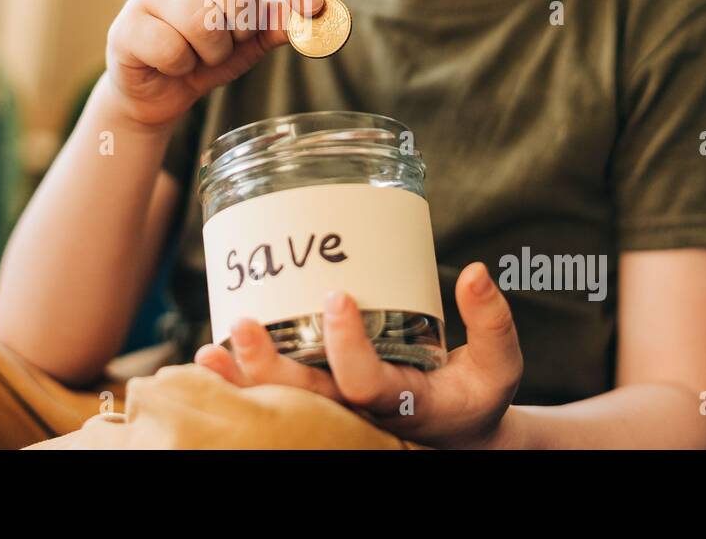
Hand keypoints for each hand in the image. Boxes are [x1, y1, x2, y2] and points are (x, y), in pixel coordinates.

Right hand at [105, 0, 322, 127]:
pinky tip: (173, 65)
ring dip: (214, 52)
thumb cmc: (206, 52)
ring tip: (201, 55)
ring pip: (205, 21)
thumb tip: (318, 13)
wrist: (156, 90)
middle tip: (231, 40)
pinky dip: (183, 67)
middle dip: (245, 25)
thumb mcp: (252, 38)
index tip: (315, 7)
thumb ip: (280, 22)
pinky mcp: (126, 27)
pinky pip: (173, 50)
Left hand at [194, 262, 523, 448]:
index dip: (348, 345)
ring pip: (282, 405)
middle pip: (308, 401)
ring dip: (243, 379)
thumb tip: (474, 272)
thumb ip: (491, 322)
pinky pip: (271, 400)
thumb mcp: (498, 365)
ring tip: (210, 350)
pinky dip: (238, 382)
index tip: (338, 296)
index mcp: (404, 405)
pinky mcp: (318, 404)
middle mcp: (361, 416)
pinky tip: (207, 358)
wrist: (456, 434)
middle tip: (248, 325)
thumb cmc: (474, 394)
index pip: (366, 383)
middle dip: (272, 368)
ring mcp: (335, 413)